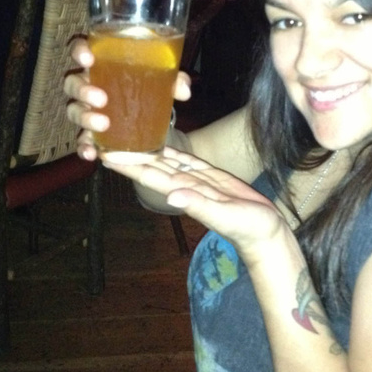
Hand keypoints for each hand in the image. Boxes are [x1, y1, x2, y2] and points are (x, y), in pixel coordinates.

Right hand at [63, 38, 191, 160]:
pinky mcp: (93, 134)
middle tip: (102, 98)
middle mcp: (90, 85)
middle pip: (72, 83)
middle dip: (83, 90)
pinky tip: (92, 153)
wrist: (156, 123)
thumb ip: (175, 80)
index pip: (81, 50)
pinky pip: (81, 140)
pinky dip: (84, 147)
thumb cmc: (152, 90)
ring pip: (73, 110)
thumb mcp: (165, 82)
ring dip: (85, 117)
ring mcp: (88, 110)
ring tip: (104, 123)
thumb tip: (184, 90)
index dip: (79, 51)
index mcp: (103, 64)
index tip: (88, 58)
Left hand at [107, 147, 290, 256]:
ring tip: (130, 137)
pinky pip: (189, 161)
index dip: (128, 165)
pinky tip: (164, 145)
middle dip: (131, 154)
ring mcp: (199, 182)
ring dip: (149, 151)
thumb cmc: (248, 229)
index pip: (150, 176)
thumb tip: (172, 194)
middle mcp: (187, 186)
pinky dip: (175, 153)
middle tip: (108, 139)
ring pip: (168, 161)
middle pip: (153, 166)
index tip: (105, 155)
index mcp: (185, 193)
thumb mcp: (225, 217)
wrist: (266, 234)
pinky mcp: (214, 178)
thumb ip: (200, 206)